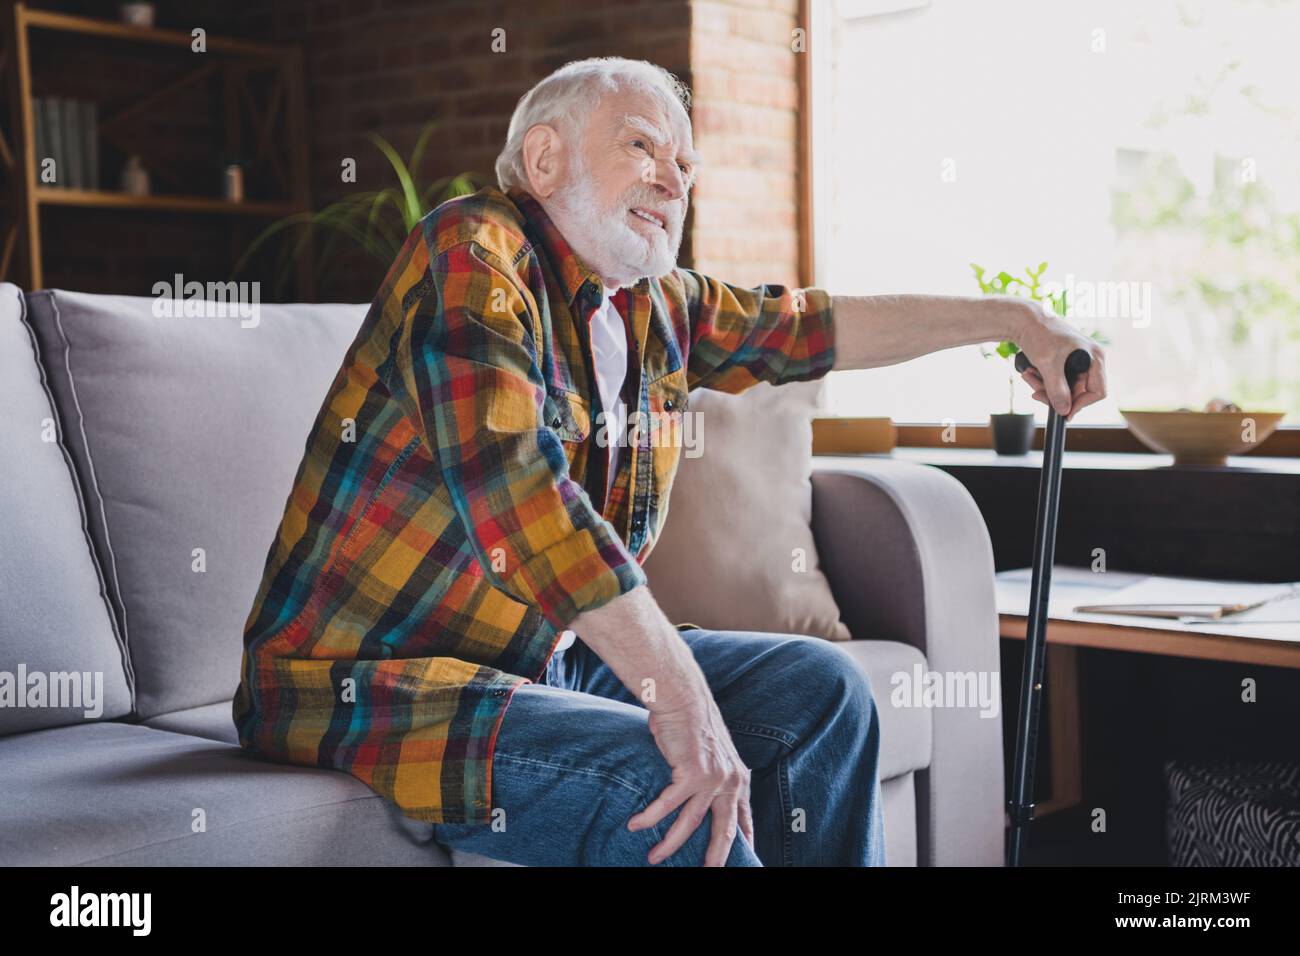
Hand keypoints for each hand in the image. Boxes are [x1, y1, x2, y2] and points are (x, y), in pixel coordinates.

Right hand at [627, 689, 753, 865]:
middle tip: (707, 873)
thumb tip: (702, 794)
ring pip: (691, 823)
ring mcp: (712, 778)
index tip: (745, 857)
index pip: (744, 816)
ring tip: (654, 858)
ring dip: (670, 843)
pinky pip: (667, 805)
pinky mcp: (691, 773)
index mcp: (738, 777)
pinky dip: (650, 818)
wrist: (683, 696)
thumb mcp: (713, 752)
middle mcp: (730, 781)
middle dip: (715, 857)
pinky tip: (636, 825)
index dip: (744, 839)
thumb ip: (713, 775)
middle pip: (723, 830)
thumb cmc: (691, 722)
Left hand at [1012, 301, 1107, 421]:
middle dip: (1055, 394)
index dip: (1080, 404)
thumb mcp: (1048, 365)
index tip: (1062, 412)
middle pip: (1078, 392)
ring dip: (1045, 387)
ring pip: (1065, 387)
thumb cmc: (1039, 334)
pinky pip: (1057, 379)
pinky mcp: (1065, 361)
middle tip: (1035, 393)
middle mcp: (1090, 359)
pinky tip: (1029, 373)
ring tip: (1028, 377)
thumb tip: (1065, 411)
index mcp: (1094, 358)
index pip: (1098, 392)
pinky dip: (1043, 380)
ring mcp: (1078, 360)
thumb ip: (1057, 389)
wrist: (1024, 318)